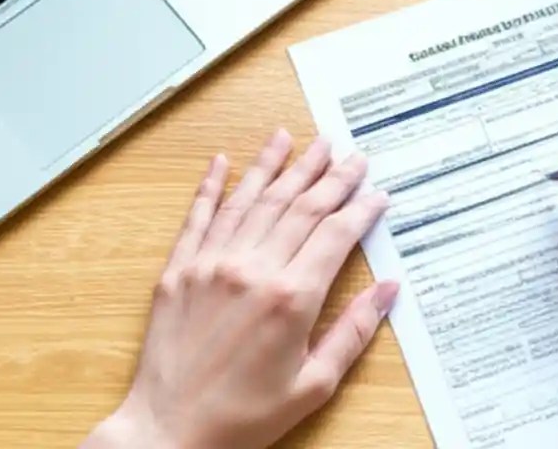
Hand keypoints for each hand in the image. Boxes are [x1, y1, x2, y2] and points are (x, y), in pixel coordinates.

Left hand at [84, 130, 395, 448]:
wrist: (168, 432)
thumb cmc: (242, 419)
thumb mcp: (313, 385)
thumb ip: (353, 332)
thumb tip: (388, 290)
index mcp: (291, 297)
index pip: (335, 234)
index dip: (360, 208)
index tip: (377, 192)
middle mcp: (251, 270)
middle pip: (299, 207)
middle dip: (328, 177)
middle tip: (348, 154)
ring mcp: (211, 264)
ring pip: (252, 200)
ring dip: (277, 166)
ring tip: (296, 138)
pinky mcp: (178, 270)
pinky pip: (199, 216)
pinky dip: (212, 185)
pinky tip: (224, 161)